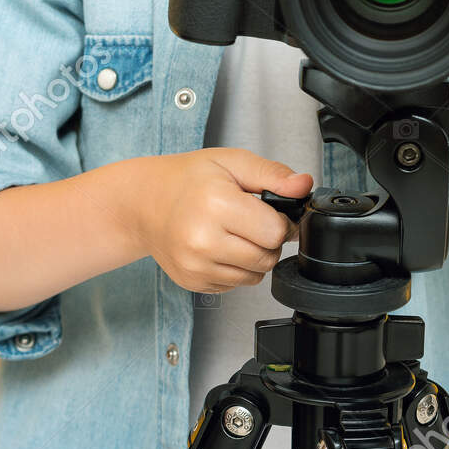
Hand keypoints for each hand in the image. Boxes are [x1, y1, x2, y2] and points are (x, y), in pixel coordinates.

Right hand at [140, 148, 311, 293]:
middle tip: (249, 220)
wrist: (144, 202)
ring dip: (254, 257)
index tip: (267, 210)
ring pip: (254, 276)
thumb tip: (304, 185)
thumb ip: (272, 174)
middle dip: (268, 240)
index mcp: (216, 205)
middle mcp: (203, 240)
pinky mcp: (192, 282)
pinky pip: (234, 285)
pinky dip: (235, 269)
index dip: (279, 220)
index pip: (275, 231)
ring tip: (234, 233)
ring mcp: (196, 266)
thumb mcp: (232, 162)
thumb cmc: (188, 179)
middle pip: (267, 257)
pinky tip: (219, 246)